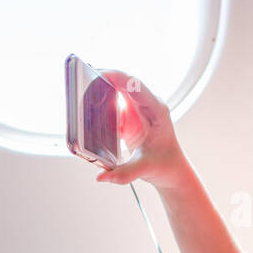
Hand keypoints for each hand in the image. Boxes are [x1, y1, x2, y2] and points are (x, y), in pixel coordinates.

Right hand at [93, 71, 187, 190]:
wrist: (171, 168)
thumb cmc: (164, 165)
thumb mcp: (145, 170)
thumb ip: (124, 174)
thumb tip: (102, 177)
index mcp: (157, 111)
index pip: (137, 86)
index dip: (118, 78)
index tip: (100, 75)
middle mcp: (148, 104)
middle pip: (124, 81)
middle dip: (104, 77)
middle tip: (83, 79)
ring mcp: (138, 107)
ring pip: (117, 87)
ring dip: (100, 87)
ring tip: (82, 92)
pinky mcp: (130, 114)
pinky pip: (113, 100)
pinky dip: (100, 101)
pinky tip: (88, 106)